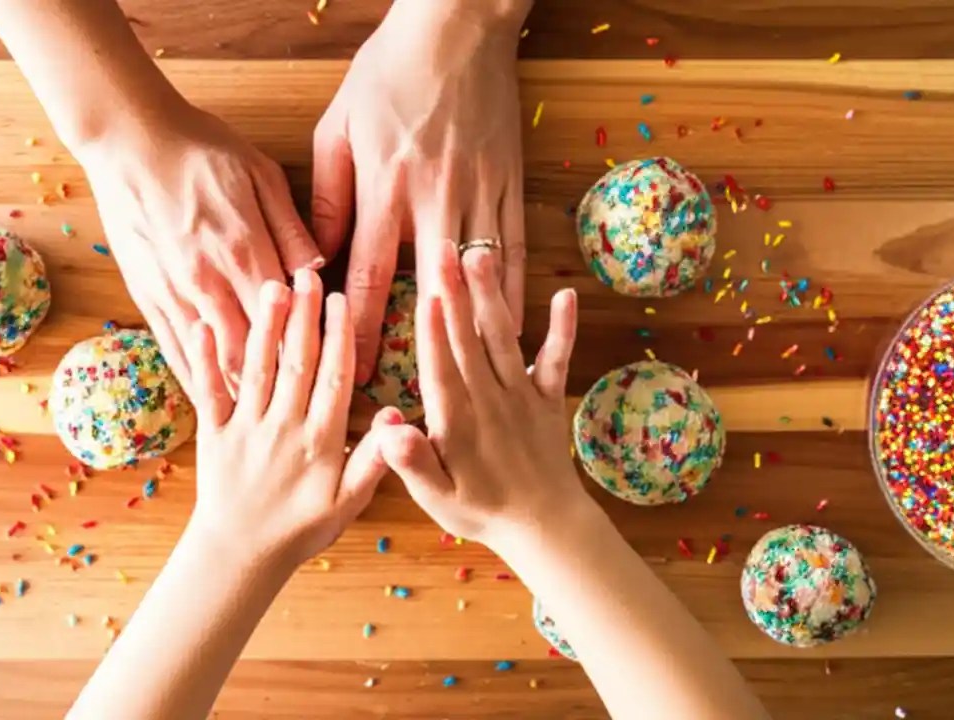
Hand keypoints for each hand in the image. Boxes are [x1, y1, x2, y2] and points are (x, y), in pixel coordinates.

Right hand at [83, 100, 321, 388]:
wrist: (129, 141)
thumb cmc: (198, 149)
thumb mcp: (260, 173)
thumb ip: (290, 227)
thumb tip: (317, 267)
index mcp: (244, 250)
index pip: (288, 316)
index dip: (309, 341)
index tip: (328, 356)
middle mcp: (209, 281)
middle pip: (253, 351)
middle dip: (280, 377)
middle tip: (304, 394)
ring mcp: (175, 293)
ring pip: (215, 361)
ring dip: (242, 387)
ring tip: (267, 409)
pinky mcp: (148, 297)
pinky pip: (176, 351)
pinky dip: (199, 378)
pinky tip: (215, 395)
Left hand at [184, 270, 402, 566]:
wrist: (241, 556)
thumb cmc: (300, 531)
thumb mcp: (348, 505)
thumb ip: (374, 463)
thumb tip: (399, 421)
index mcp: (320, 441)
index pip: (334, 378)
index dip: (338, 337)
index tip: (340, 301)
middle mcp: (283, 428)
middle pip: (297, 362)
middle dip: (303, 317)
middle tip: (307, 276)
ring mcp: (246, 428)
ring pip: (257, 368)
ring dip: (265, 325)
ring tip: (271, 286)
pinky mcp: (214, 433)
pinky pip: (208, 391)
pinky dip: (204, 359)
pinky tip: (203, 326)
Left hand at [312, 0, 528, 381]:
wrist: (457, 28)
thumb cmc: (388, 76)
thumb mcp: (338, 130)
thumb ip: (328, 199)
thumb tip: (318, 258)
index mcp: (386, 189)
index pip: (369, 279)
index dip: (361, 334)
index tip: (355, 377)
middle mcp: (435, 199)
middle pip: (427, 292)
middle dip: (418, 350)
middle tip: (414, 397)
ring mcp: (479, 193)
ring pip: (480, 279)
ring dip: (474, 332)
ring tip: (470, 380)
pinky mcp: (510, 183)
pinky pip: (517, 250)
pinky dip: (515, 293)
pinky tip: (513, 329)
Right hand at [375, 239, 585, 546]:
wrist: (545, 526)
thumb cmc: (481, 510)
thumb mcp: (436, 495)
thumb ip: (411, 461)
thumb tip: (388, 429)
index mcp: (457, 421)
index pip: (441, 368)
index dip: (434, 331)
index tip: (429, 293)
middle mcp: (490, 400)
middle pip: (468, 339)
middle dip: (455, 293)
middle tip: (445, 250)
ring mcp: (521, 396)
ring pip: (503, 338)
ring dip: (491, 295)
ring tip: (480, 256)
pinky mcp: (548, 398)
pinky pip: (556, 359)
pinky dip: (563, 328)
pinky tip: (565, 296)